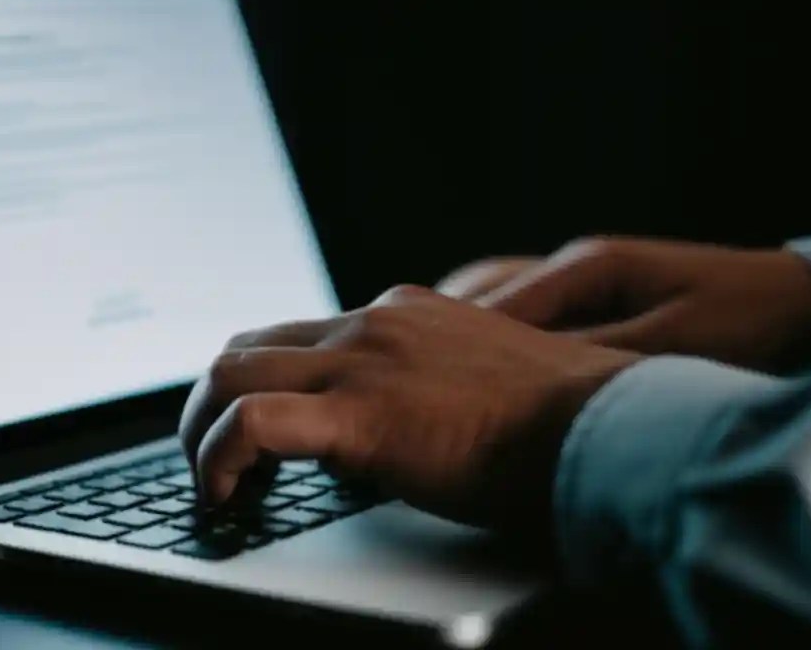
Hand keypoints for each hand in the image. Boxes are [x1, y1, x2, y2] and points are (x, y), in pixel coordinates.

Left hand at [178, 285, 638, 545]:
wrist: (608, 426)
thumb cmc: (563, 419)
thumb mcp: (484, 381)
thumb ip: (433, 384)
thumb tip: (410, 426)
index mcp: (401, 314)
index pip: (299, 335)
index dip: (261, 385)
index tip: (252, 432)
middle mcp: (373, 324)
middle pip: (248, 345)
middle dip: (212, 401)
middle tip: (210, 454)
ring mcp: (363, 362)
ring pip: (231, 373)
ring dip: (202, 429)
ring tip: (209, 482)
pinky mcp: (362, 413)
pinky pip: (253, 424)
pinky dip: (219, 458)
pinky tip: (225, 497)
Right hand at [436, 237, 810, 370]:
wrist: (798, 302)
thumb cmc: (744, 320)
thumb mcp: (676, 342)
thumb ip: (601, 354)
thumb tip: (528, 372)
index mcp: (590, 266)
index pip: (502, 302)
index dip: (453, 337)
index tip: (413, 367)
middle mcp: (574, 265)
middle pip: (481, 288)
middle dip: (436, 327)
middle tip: (398, 363)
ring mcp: (578, 277)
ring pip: (491, 293)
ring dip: (453, 326)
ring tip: (415, 364)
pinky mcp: (587, 297)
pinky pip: (516, 308)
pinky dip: (484, 330)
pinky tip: (465, 359)